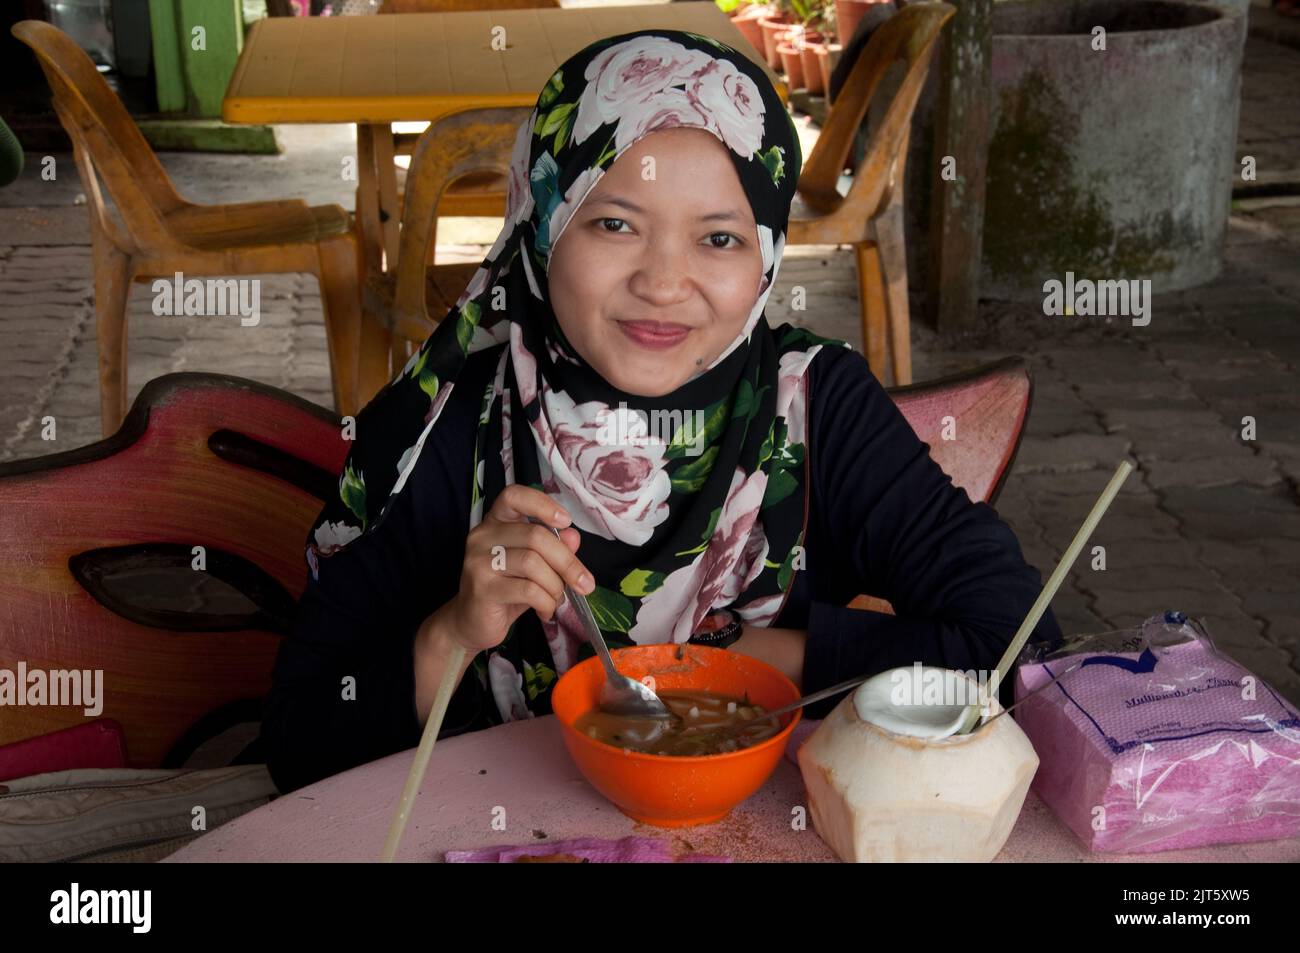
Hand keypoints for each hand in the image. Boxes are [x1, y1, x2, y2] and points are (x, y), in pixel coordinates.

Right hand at [434, 484, 594, 653]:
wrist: (470, 623)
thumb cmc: (505, 590)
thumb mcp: (534, 567)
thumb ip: (553, 548)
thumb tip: (574, 537)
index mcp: (494, 522)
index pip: (514, 496)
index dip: (542, 504)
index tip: (565, 521)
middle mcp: (482, 537)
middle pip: (535, 536)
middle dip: (567, 562)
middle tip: (584, 583)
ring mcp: (479, 562)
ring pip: (533, 564)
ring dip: (556, 586)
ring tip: (557, 599)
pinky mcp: (483, 589)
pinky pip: (528, 590)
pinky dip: (546, 602)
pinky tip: (545, 611)